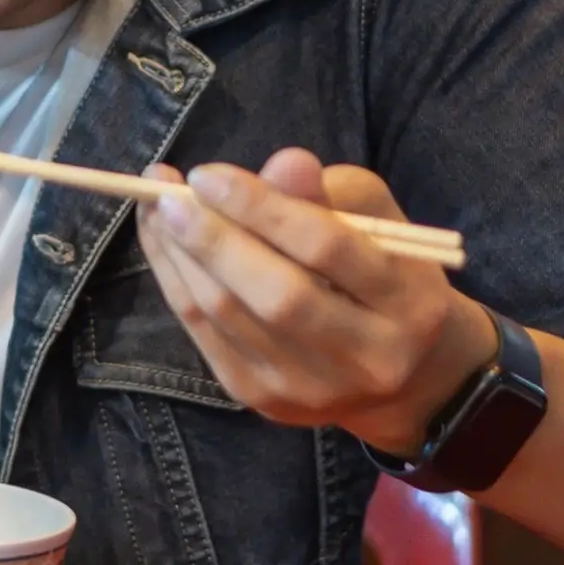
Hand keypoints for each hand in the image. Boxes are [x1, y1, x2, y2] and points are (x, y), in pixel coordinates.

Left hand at [134, 149, 495, 456]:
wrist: (408, 377)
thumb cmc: (390, 276)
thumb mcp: (383, 224)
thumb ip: (335, 192)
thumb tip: (282, 164)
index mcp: (408, 303)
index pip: (327, 248)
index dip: (262, 207)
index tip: (208, 174)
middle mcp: (365, 357)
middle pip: (276, 295)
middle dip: (212, 239)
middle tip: (167, 194)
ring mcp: (311, 388)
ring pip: (229, 317)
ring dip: (180, 256)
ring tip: (155, 207)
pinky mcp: (265, 401)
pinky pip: (205, 335)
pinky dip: (175, 282)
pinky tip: (162, 242)